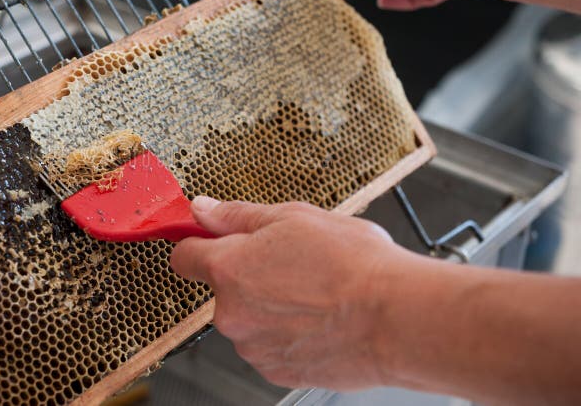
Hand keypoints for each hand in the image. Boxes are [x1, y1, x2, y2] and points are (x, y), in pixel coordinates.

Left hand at [170, 197, 416, 389]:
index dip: (197, 244)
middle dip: (250, 276)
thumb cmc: (354, 266)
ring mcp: (254, 347)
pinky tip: (320, 320)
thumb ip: (237, 215)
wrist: (396, 319)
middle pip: (225, 289)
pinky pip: (271, 347)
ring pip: (251, 319)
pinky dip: (289, 335)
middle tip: (293, 264)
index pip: (184, 257)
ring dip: (271, 308)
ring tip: (316, 294)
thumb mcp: (293, 218)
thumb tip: (202, 210)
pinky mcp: (278, 371)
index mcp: (229, 268)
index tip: (208, 240)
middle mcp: (232, 312)